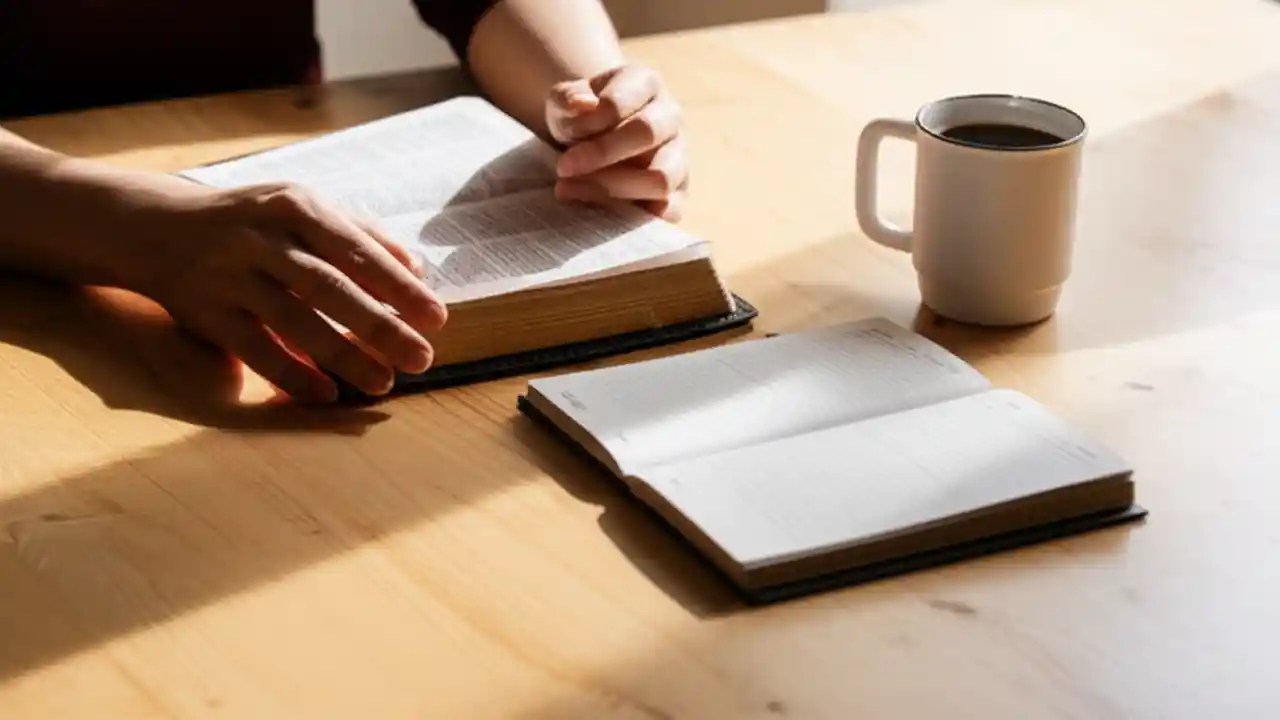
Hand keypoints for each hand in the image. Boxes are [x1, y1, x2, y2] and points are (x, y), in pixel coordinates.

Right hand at [123, 180, 446, 401]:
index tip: (435, 318)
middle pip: (328, 286)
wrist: (155, 225)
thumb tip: (417, 269)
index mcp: (295, 206)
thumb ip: (361, 234)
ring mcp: (230, 275)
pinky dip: (291, 372)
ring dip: (342, 355)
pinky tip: (326, 393)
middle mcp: (261, 238)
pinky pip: (254, 347)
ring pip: (293, 320)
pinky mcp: (205, 312)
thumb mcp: (302, 209)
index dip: (398, 286)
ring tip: (383, 382)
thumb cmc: (253, 220)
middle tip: (422, 357)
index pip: (356, 250)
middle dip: (379, 325)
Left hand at [546, 64, 687, 220]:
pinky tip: (603, 213)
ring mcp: (679, 155)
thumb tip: (582, 105)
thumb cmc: (581, 119)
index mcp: (645, 83)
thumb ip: (568, 99)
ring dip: (613, 188)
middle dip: (600, 154)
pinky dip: (636, 215)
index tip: (564, 136)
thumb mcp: (564, 103)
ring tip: (572, 191)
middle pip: (646, 132)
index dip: (588, 122)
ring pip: (661, 176)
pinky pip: (671, 210)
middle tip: (562, 168)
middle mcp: (670, 116)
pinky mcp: (679, 192)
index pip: (619, 101)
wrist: (597, 142)